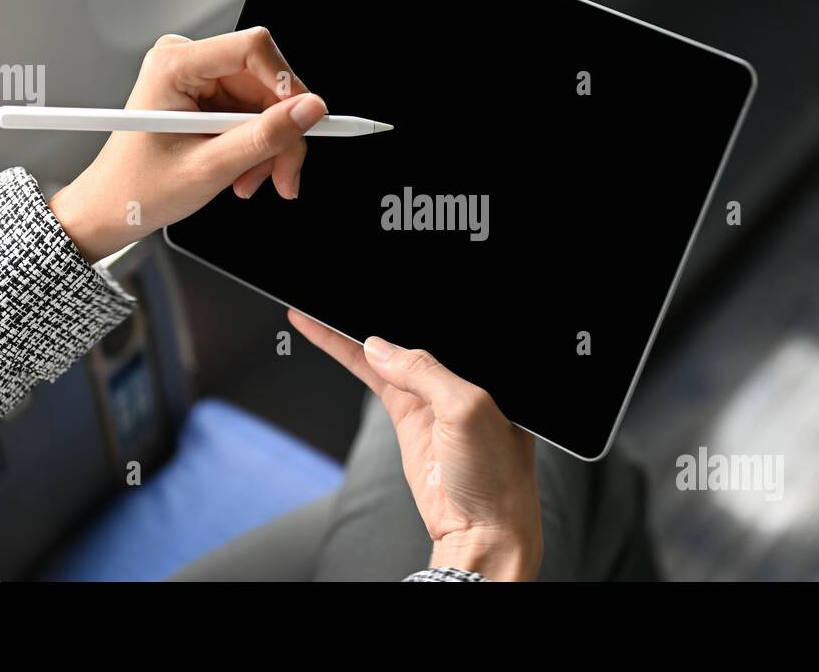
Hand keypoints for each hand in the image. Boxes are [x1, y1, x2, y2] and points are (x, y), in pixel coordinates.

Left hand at [49, 27, 325, 261]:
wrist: (109, 209)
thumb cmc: (138, 188)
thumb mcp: (210, 168)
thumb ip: (264, 138)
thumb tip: (310, 111)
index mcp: (174, 65)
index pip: (253, 48)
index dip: (288, 84)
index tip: (306, 121)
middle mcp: (187, 63)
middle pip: (266, 83)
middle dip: (280, 133)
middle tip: (285, 176)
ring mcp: (198, 80)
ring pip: (266, 104)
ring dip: (270, 148)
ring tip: (254, 183)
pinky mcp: (207, 98)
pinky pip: (253, 116)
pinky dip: (257, 149)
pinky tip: (245, 174)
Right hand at [288, 310, 542, 580]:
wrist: (481, 531)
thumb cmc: (498, 477)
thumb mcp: (468, 409)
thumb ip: (425, 371)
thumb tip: (381, 347)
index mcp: (487, 369)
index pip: (444, 326)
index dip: (412, 306)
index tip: (373, 287)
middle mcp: (461, 376)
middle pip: (412, 334)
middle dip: (379, 314)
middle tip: (341, 293)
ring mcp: (432, 394)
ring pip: (386, 351)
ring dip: (352, 331)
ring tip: (320, 309)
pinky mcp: (410, 415)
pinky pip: (373, 377)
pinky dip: (347, 355)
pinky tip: (325, 333)